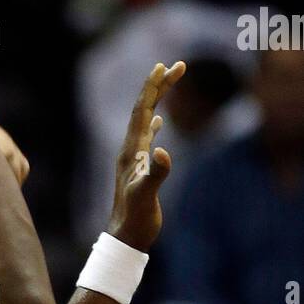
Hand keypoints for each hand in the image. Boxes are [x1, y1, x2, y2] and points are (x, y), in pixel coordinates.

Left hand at [108, 61, 184, 251]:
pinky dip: (154, 125)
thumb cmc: (136, 219)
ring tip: (170, 82)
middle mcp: (129, 149)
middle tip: (178, 65)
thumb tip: (164, 152)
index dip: (152, 88)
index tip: (163, 66)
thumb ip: (156, 174)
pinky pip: (146, 138)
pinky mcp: (138, 168)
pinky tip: (160, 122)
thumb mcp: (146, 196)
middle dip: (160, 86)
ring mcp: (132, 158)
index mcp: (130, 150)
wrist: (125, 237)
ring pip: (146, 120)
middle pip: (144, 109)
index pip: (141, 111)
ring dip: (158, 100)